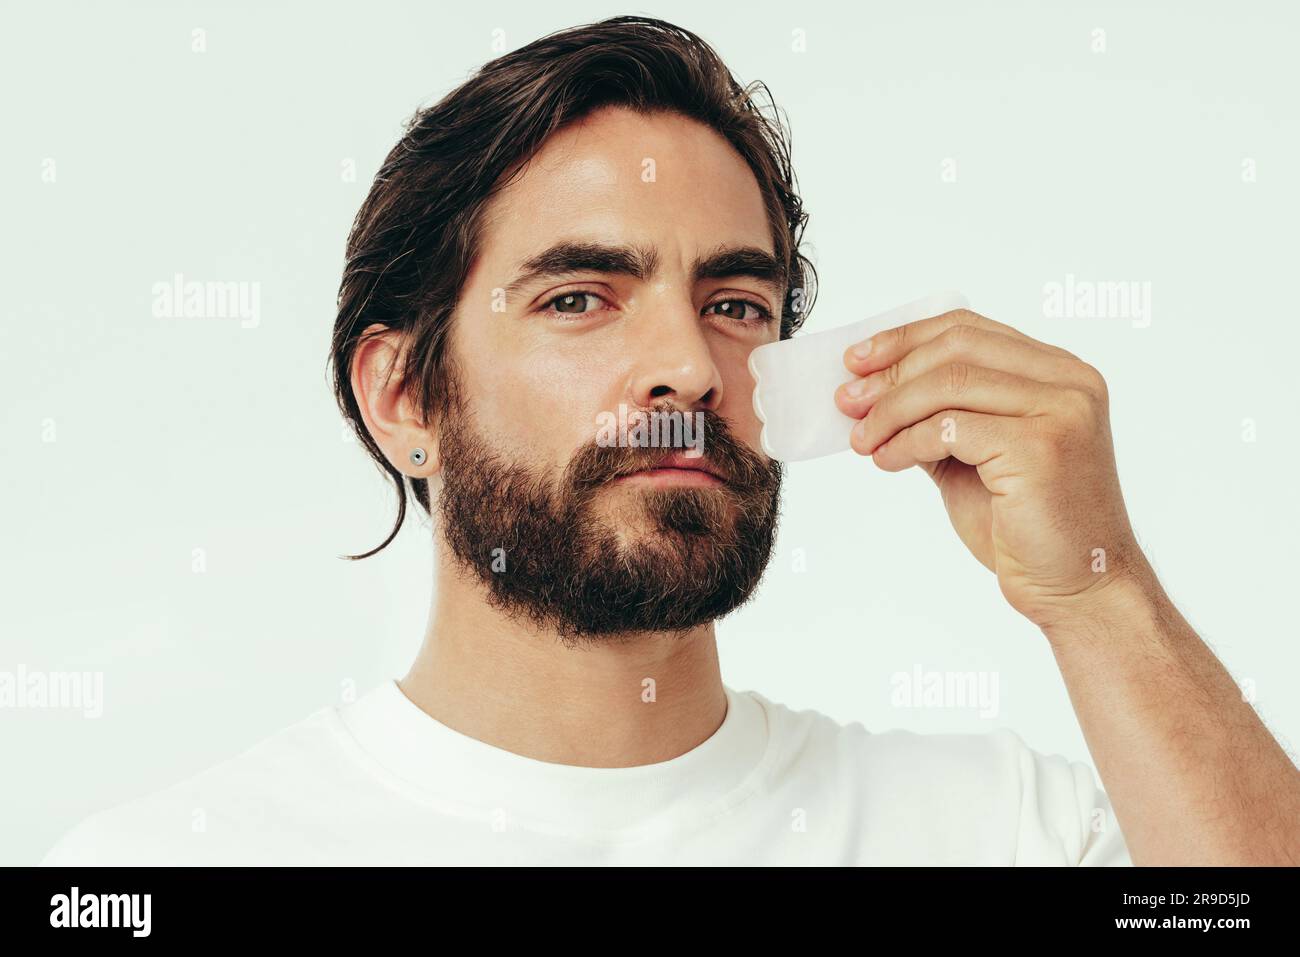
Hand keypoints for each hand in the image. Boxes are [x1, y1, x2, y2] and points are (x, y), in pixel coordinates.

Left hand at [835, 308, 1152, 630]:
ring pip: (949, 383)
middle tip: (847, 401)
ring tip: (862, 439)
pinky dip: (907, 441)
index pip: (968, 328)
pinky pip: (951, 427)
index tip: (856, 360)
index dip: (905, 338)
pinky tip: (888, 461)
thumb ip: (938, 418)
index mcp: (1057, 371)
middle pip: (956, 347)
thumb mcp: (972, 457)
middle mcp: (1068, 381)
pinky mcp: (1041, 447)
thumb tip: (869, 393)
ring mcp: (1060, 410)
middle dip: (890, 372)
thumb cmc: (1026, 526)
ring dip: (891, 409)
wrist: (1077, 587)